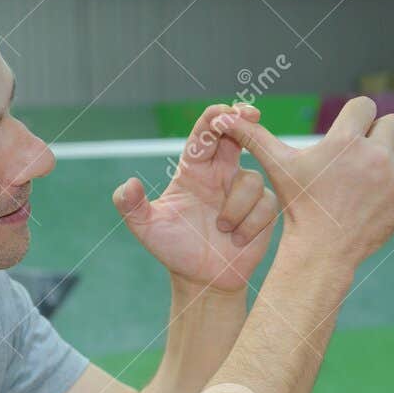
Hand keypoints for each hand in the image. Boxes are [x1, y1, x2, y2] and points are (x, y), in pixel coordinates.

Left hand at [113, 104, 278, 292]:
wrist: (202, 280)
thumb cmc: (174, 250)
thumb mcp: (146, 228)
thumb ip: (131, 206)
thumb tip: (127, 185)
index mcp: (195, 170)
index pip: (206, 133)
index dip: (217, 116)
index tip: (227, 112)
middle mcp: (221, 174)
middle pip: (238, 136)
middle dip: (246, 122)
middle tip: (252, 115)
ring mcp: (244, 192)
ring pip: (251, 180)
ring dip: (236, 208)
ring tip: (223, 231)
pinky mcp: (263, 210)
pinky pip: (266, 204)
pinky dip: (251, 224)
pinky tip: (238, 240)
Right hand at [214, 96, 393, 270]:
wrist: (323, 251)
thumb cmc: (299, 206)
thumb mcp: (278, 168)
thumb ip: (255, 137)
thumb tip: (225, 117)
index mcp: (345, 142)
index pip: (365, 105)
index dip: (356, 118)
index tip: (347, 135)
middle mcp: (374, 155)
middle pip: (391, 122)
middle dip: (376, 134)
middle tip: (359, 155)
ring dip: (393, 153)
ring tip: (371, 171)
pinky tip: (384, 186)